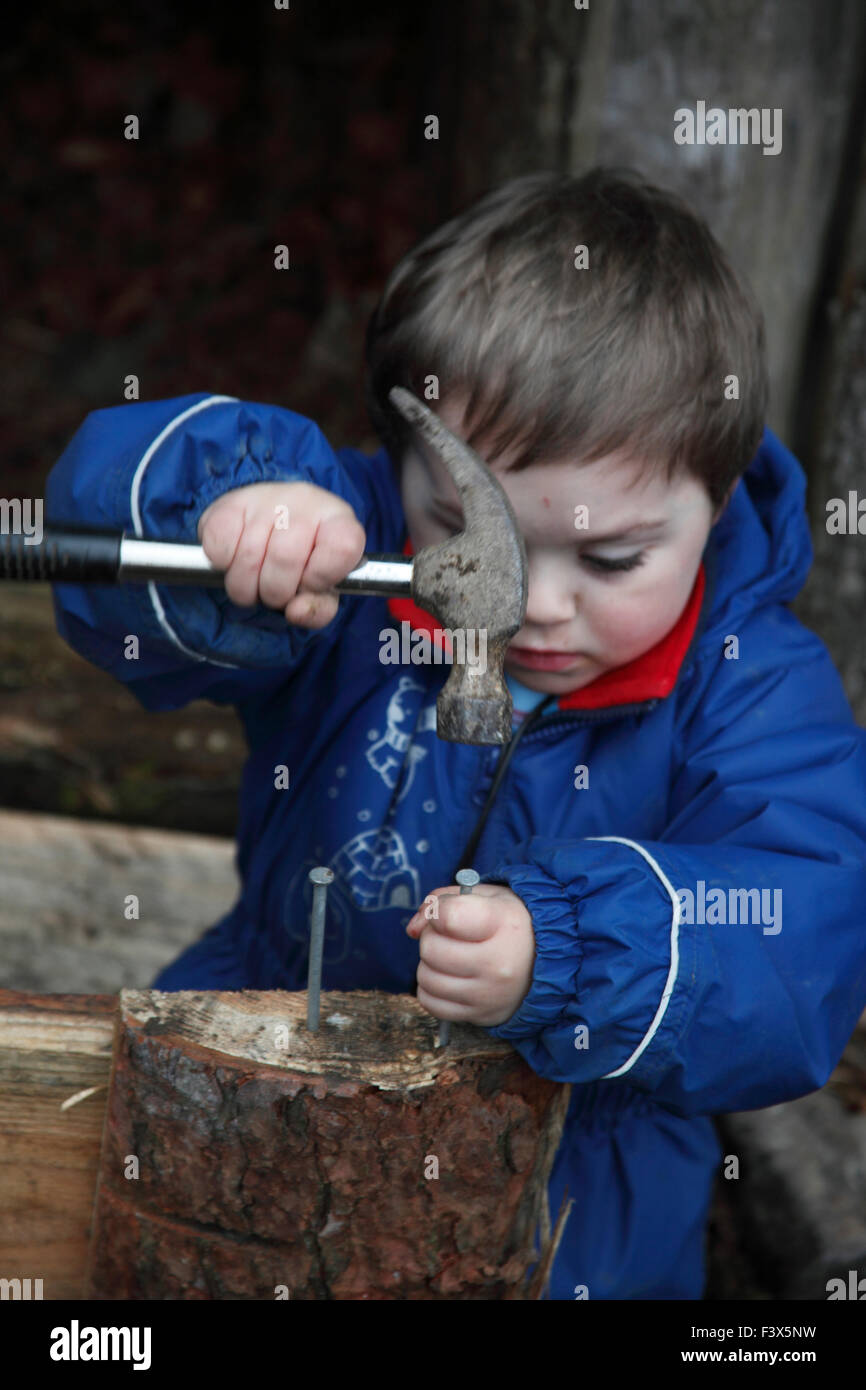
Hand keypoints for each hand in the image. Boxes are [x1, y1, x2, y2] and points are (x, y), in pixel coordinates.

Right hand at [197, 481, 365, 626]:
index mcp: (339, 521)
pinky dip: (223, 567)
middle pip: (286, 557)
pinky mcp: (229, 503)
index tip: (308, 585)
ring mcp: (266, 498)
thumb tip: (296, 611)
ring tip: (253, 583)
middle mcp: (306, 501)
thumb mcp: (321, 588)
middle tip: (274, 593)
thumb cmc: (302, 563)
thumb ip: (318, 609)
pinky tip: (234, 562)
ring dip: (245, 587)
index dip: (321, 578)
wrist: (270, 522)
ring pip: (249, 557)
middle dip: (276, 592)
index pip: (342, 548)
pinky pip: (219, 548)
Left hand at [405, 883, 535, 1026]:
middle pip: (431, 949)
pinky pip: (431, 1003)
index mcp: (503, 924)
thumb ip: (441, 901)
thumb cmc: (508, 923)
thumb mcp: (483, 896)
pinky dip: (432, 989)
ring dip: (430, 964)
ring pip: (426, 978)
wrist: (545, 961)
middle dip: (432, 937)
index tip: (447, 913)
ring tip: (453, 957)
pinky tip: (450, 978)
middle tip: (451, 937)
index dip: (438, 912)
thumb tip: (413, 929)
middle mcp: (498, 963)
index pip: (448, 917)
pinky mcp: (480, 1015)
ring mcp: (489, 994)